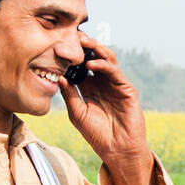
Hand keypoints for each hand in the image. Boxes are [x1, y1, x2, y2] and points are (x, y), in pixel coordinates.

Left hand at [58, 34, 160, 184]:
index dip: (72, 54)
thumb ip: (69, 94)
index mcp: (90, 87)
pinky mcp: (126, 88)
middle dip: (84, 45)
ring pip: (107, 59)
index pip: (80, 65)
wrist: (116, 150)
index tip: (58, 44)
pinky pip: (115, 72)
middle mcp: (103, 82)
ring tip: (82, 43)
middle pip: (94, 57)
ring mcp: (115, 84)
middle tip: (71, 35)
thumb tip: (57, 75)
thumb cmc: (96, 134)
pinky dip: (103, 65)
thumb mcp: (77, 113)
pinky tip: (90, 64)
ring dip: (95, 49)